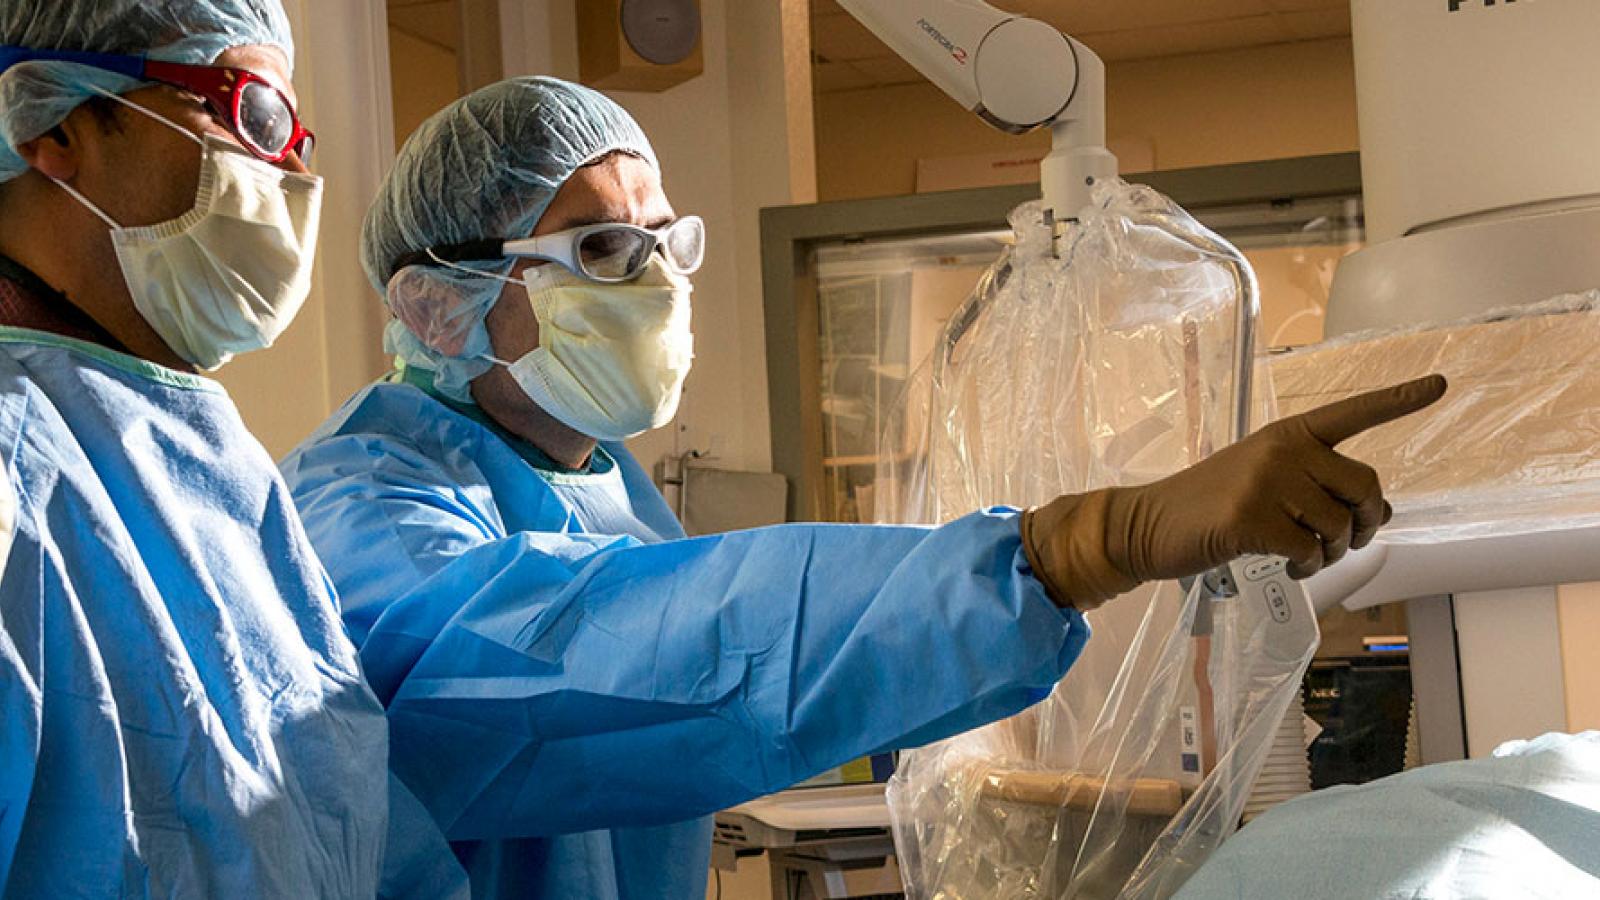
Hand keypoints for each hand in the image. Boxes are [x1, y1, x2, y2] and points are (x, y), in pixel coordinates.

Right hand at [1021, 375, 1447, 609]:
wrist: (1150, 524)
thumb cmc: (1212, 506)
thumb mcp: (1267, 485)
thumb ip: (1319, 489)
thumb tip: (1382, 513)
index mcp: (1288, 434)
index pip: (1352, 413)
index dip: (1399, 399)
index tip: (1441, 383)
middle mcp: (1283, 450)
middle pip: (1365, 487)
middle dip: (1366, 524)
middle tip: (1344, 543)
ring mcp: (1266, 481)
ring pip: (1339, 526)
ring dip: (1332, 554)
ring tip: (1305, 558)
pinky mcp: (1250, 517)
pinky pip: (1309, 550)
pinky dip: (1306, 568)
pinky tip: (1287, 567)